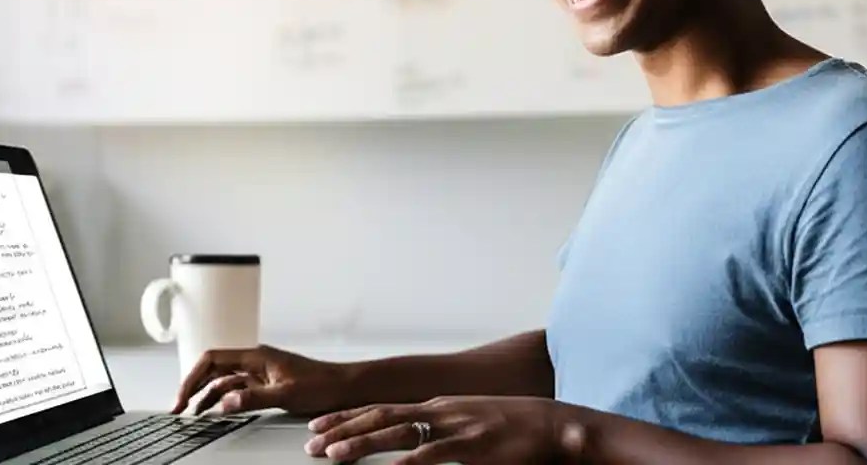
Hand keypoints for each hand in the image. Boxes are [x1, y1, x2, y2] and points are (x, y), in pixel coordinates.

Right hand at [170, 345, 349, 415]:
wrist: (343, 387)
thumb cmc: (321, 384)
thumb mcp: (286, 393)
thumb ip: (254, 398)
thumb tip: (226, 402)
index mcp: (256, 356)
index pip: (212, 359)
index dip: (192, 377)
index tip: (182, 397)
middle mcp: (254, 361)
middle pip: (213, 369)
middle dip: (193, 387)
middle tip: (179, 408)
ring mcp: (259, 373)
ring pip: (223, 381)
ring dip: (206, 395)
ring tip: (192, 414)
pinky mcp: (266, 385)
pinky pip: (237, 390)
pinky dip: (223, 400)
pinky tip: (216, 411)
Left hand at [303, 395, 570, 463]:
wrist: (556, 425)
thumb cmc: (516, 430)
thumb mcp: (472, 428)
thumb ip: (442, 437)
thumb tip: (416, 450)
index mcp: (438, 407)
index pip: (383, 409)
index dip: (349, 418)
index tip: (320, 428)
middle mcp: (440, 410)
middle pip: (380, 415)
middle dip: (343, 428)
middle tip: (310, 442)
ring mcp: (455, 425)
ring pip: (397, 431)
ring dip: (361, 443)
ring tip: (332, 454)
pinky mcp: (473, 445)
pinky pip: (432, 454)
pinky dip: (406, 463)